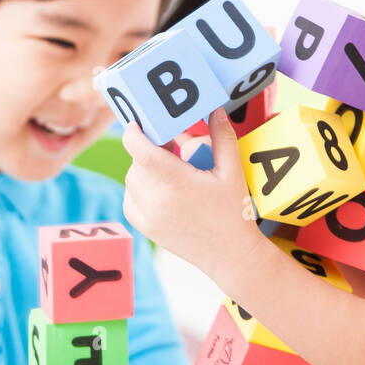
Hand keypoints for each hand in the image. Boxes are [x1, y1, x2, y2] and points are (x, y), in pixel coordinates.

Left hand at [121, 108, 264, 286]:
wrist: (231, 255)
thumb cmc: (234, 212)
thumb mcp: (232, 172)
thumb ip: (222, 137)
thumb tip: (214, 109)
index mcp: (179, 183)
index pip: (141, 152)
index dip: (134, 133)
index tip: (138, 123)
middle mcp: (158, 201)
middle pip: (137, 163)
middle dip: (148, 150)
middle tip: (167, 145)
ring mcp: (149, 218)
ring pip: (131, 180)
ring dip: (143, 168)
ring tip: (167, 166)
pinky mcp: (146, 229)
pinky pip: (130, 199)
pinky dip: (139, 188)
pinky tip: (160, 187)